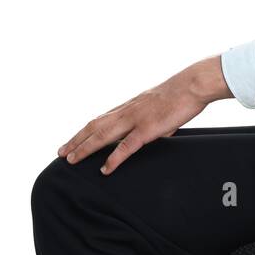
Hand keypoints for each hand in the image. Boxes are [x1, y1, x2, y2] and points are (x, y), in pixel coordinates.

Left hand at [58, 56, 232, 174]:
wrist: (193, 85)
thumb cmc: (181, 95)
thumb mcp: (159, 108)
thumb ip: (153, 121)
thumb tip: (157, 132)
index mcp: (129, 107)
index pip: (99, 119)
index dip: (83, 131)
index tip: (72, 141)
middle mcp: (126, 111)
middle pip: (94, 127)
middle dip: (76, 140)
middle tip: (61, 153)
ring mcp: (135, 120)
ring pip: (102, 135)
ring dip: (85, 148)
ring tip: (72, 160)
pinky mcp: (147, 129)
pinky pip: (126, 146)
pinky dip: (114, 158)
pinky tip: (105, 169)